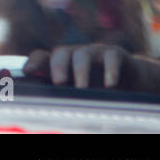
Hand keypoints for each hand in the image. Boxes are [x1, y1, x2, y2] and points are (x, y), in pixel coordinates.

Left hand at [24, 44, 142, 90]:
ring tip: (82, 88)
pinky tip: (110, 85)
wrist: (131, 81)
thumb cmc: (98, 88)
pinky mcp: (115, 53)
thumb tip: (44, 108)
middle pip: (60, 52)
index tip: (27, 72)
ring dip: (81, 71)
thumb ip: (61, 96)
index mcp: (61, 63)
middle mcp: (74, 54)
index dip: (33, 62)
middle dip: (57, 66)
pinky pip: (111, 58)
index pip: (42, 56)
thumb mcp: (77, 92)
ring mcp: (94, 52)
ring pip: (83, 55)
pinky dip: (110, 71)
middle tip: (58, 82)